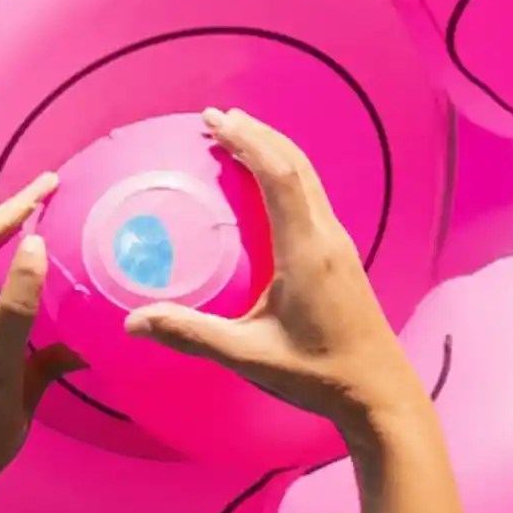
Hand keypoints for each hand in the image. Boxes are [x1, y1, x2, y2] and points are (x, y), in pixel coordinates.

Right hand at [124, 108, 426, 440]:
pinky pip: (312, 197)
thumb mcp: (248, 356)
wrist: (379, 393)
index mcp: (307, 250)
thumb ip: (191, 335)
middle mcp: (327, 237)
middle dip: (258, 135)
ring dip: (274, 151)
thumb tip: (133, 322)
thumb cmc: (317, 375)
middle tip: (218, 118)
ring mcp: (339, 245)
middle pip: (295, 165)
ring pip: (308, 178)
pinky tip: (266, 185)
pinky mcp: (342, 257)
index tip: (214, 121)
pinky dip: (285, 175)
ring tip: (239, 137)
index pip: (278, 176)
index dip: (247, 142)